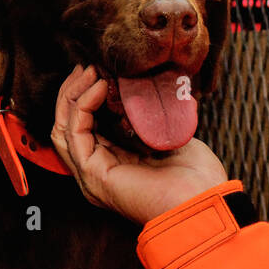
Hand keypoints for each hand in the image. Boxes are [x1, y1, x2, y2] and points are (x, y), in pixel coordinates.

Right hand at [51, 65, 229, 224]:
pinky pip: (75, 133)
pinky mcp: (94, 174)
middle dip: (73, 92)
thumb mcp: (169, 139)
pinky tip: (97, 86)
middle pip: (68, 126)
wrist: (205, 203)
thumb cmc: (197, 178)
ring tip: (89, 70)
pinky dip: (82, 105)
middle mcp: (98, 172)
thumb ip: (150, 120)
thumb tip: (142, 93)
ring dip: (72, 95)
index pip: (86, 128)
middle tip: (87, 65)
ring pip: (64, 128)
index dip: (87, 97)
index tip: (99, 70)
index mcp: (115, 166)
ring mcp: (92, 176)